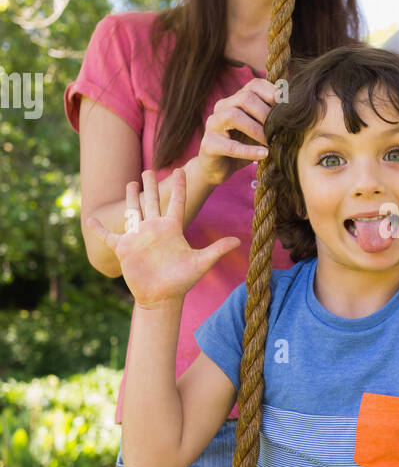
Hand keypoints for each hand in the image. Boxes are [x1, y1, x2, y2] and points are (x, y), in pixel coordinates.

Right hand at [87, 169, 240, 307]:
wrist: (162, 297)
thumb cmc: (182, 281)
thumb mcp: (200, 263)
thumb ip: (217, 249)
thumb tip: (238, 240)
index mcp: (172, 229)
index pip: (176, 202)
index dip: (179, 186)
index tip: (181, 169)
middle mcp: (155, 229)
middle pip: (152, 201)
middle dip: (151, 185)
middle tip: (149, 169)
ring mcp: (138, 238)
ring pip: (133, 211)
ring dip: (130, 198)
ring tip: (129, 182)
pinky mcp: (124, 249)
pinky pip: (109, 236)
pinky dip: (99, 229)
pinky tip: (90, 219)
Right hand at [196, 78, 278, 185]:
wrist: (218, 168)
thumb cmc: (243, 146)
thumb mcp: (259, 129)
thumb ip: (271, 118)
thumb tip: (297, 111)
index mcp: (235, 100)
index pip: (253, 85)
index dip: (272, 93)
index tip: (287, 108)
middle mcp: (222, 107)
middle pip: (244, 98)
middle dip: (266, 113)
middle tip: (280, 129)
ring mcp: (212, 125)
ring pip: (233, 116)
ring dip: (257, 129)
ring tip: (271, 142)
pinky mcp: (208, 145)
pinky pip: (229, 145)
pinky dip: (249, 150)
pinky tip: (263, 154)